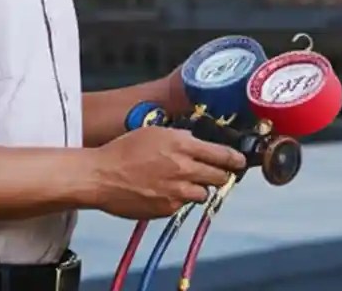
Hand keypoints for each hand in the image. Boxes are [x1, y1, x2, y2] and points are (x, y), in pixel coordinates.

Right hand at [83, 125, 247, 219]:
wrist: (101, 176)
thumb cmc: (123, 150)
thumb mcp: (154, 132)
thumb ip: (180, 138)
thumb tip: (197, 143)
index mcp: (182, 145)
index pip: (221, 154)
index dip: (234, 159)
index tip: (240, 162)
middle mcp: (184, 168)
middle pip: (219, 177)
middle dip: (220, 175)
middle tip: (217, 174)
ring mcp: (177, 191)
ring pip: (204, 193)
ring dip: (198, 188)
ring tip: (182, 183)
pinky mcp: (168, 208)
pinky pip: (183, 205)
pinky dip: (178, 199)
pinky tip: (163, 191)